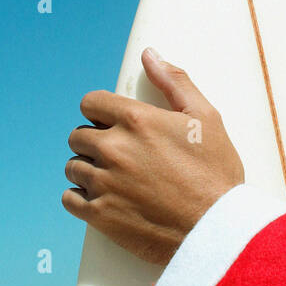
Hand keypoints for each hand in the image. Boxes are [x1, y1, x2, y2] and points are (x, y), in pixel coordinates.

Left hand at [63, 48, 244, 265]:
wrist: (216, 230)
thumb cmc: (216, 173)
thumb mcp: (206, 118)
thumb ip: (174, 81)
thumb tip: (149, 54)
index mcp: (137, 120)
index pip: (90, 103)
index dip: (101, 112)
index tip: (114, 124)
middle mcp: (114, 148)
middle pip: (78, 135)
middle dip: (95, 141)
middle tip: (120, 155)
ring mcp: (103, 183)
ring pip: (73, 166)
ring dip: (88, 169)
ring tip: (116, 179)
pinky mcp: (99, 215)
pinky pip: (69, 199)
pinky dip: (81, 198)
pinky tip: (104, 199)